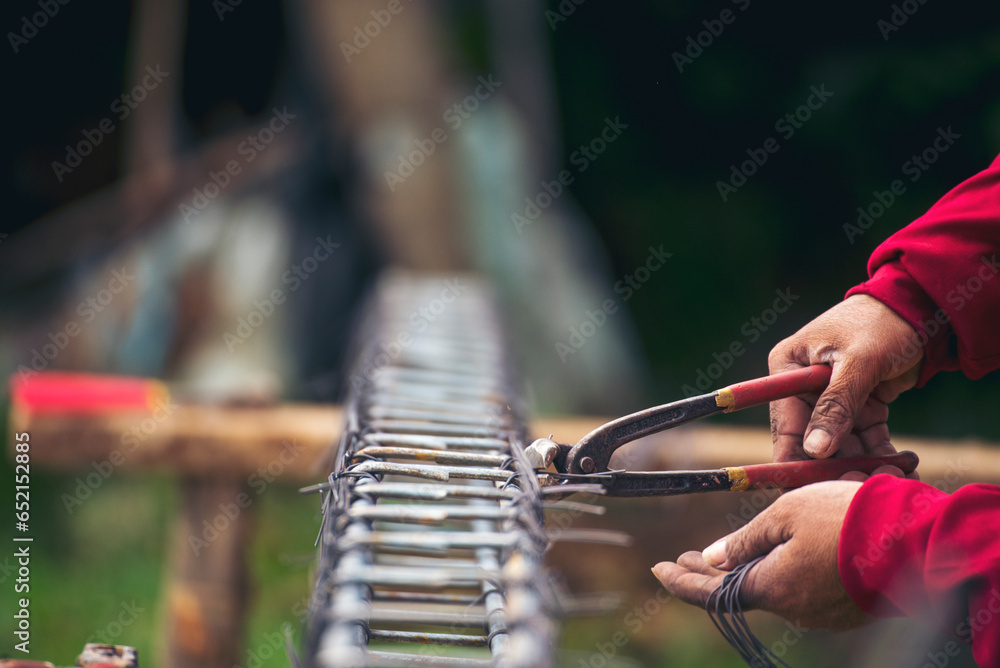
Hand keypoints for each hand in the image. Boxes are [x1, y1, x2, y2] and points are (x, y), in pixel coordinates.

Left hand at [652, 481, 875, 630]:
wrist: (915, 540)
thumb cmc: (845, 520)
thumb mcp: (785, 516)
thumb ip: (745, 541)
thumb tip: (711, 559)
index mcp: (771, 588)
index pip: (711, 593)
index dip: (681, 582)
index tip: (658, 568)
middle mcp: (794, 609)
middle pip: (741, 590)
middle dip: (710, 573)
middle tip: (685, 558)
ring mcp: (823, 612)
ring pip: (775, 586)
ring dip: (752, 566)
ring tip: (731, 547)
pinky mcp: (848, 607)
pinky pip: (806, 586)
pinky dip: (786, 567)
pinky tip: (781, 548)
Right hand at [769, 295, 921, 469]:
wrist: (920, 308)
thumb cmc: (882, 323)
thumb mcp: (858, 363)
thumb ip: (835, 406)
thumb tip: (813, 452)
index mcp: (786, 369)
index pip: (784, 424)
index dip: (792, 460)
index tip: (802, 491)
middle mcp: (802, 386)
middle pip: (811, 440)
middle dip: (836, 466)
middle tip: (861, 485)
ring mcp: (829, 398)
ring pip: (840, 445)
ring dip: (863, 464)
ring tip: (892, 477)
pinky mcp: (857, 406)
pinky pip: (864, 439)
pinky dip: (880, 454)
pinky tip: (902, 465)